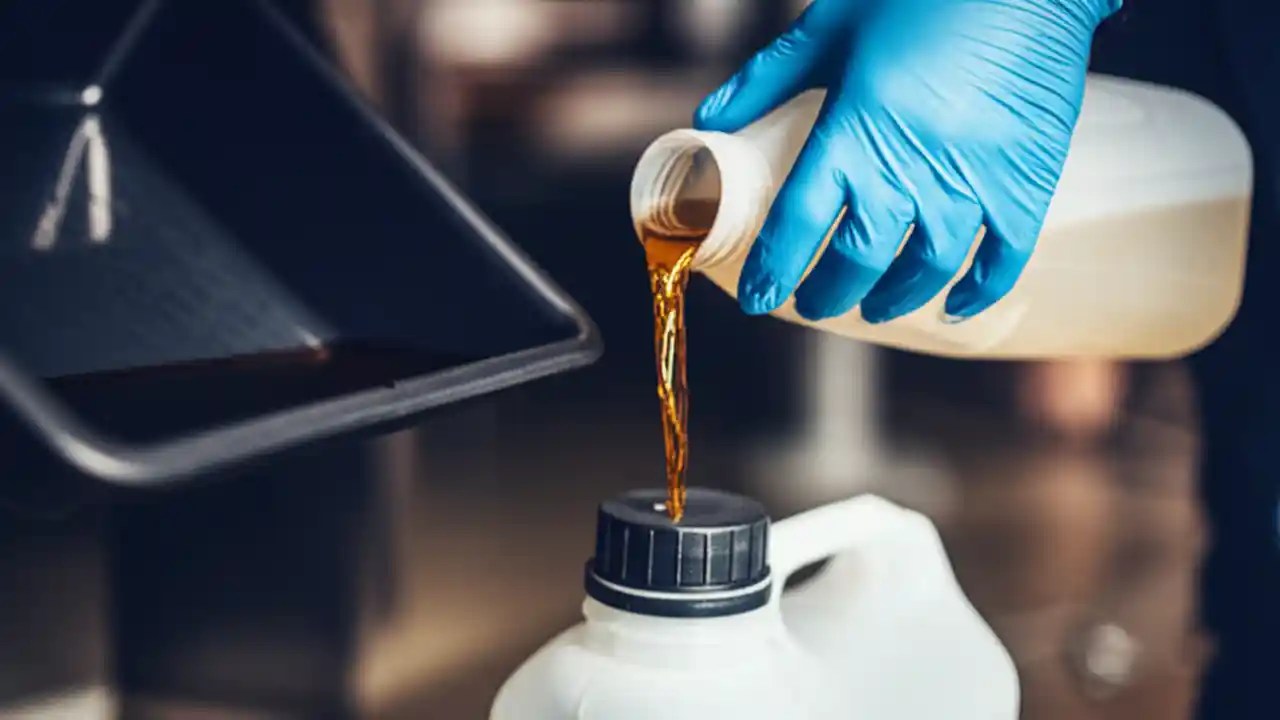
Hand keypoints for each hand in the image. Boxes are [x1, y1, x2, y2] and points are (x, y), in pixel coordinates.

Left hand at [695, 0, 1120, 322]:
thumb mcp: (830, 27)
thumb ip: (767, 79)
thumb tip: (708, 120)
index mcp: (854, 131)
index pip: (798, 223)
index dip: (774, 269)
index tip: (761, 298)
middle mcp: (910, 168)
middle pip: (860, 259)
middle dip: (830, 293)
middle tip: (815, 305)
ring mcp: (973, 181)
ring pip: (927, 268)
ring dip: (894, 299)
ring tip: (875, 308)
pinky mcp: (1026, 183)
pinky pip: (1004, 259)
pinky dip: (979, 292)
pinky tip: (953, 308)